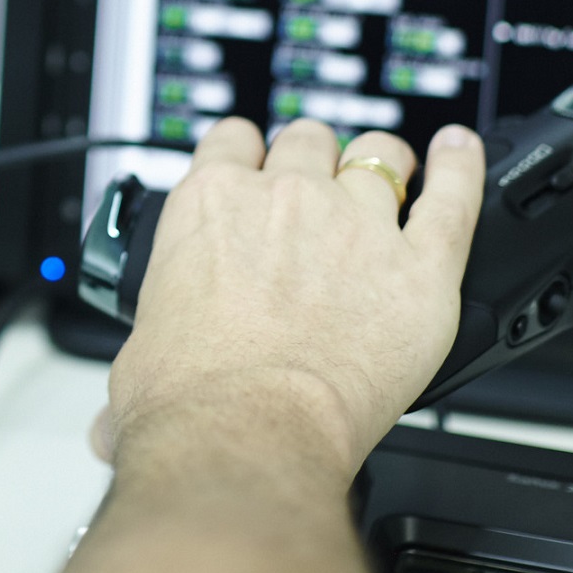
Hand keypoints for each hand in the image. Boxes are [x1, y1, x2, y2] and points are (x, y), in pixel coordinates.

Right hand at [96, 119, 485, 484]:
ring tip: (392, 180)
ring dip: (383, 165)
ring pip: (381, 156)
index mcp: (211, 204)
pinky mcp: (419, 268)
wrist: (244, 434)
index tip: (255, 172)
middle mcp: (284, 199)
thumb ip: (141, 366)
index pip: (233, 140)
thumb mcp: (137, 362)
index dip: (247, 154)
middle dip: (315, 159)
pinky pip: (455, 197)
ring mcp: (356, 225)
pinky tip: (462, 154)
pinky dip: (462, 169)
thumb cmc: (188, 399)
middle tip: (319, 194)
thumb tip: (110, 425)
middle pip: (309, 138)